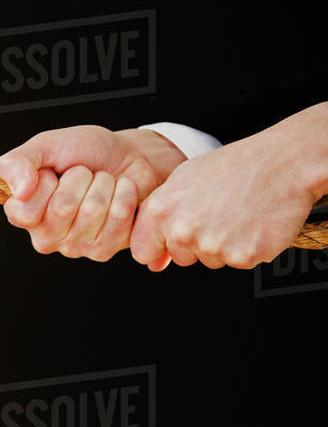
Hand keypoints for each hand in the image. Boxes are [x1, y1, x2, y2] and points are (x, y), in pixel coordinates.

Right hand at [0, 125, 186, 260]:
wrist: (127, 155)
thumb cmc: (83, 152)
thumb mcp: (44, 145)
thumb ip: (16, 163)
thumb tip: (20, 191)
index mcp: (23, 214)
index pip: (26, 210)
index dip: (45, 182)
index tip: (52, 173)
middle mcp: (45, 237)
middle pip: (62, 207)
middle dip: (80, 177)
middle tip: (83, 174)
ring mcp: (74, 247)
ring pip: (93, 210)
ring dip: (104, 183)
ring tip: (102, 182)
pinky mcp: (104, 250)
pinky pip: (119, 217)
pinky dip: (125, 192)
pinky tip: (120, 193)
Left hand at [130, 112, 323, 269]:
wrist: (284, 163)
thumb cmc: (234, 167)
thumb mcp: (183, 180)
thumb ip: (159, 218)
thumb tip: (152, 262)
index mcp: (161, 210)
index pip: (143, 251)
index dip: (159, 246)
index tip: (172, 239)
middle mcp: (182, 230)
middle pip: (180, 258)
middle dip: (196, 243)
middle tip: (218, 215)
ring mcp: (212, 245)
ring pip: (209, 261)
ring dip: (222, 245)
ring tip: (236, 215)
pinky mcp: (242, 256)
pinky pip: (237, 262)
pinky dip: (247, 247)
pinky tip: (252, 224)